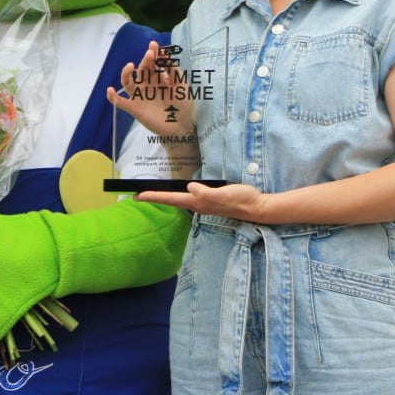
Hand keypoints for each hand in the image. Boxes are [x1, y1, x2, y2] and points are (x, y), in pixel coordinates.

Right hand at [105, 39, 193, 134]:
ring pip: (127, 82)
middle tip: (150, 53)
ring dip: (125, 73)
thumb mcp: (181, 85)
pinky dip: (113, 97)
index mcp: (158, 79)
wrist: (182, 127)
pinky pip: (120, 102)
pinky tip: (110, 90)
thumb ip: (174, 71)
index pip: (153, 63)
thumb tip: (165, 56)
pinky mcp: (134, 108)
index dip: (153, 54)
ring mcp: (140, 96)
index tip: (154, 45)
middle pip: (142, 69)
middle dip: (145, 60)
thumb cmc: (183, 105)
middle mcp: (147, 85)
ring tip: (130, 66)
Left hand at [136, 181, 265, 219]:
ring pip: (178, 201)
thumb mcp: (224, 193)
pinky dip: (177, 195)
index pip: (171, 199)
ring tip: (151, 193)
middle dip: (154, 198)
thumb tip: (190, 187)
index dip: (153, 197)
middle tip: (136, 194)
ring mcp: (204, 204)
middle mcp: (198, 205)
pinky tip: (177, 192)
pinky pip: (189, 198)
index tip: (136, 195)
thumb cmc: (241, 199)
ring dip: (164, 197)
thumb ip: (206, 193)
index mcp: (198, 203)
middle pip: (171, 201)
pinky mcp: (210, 201)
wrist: (258, 207)